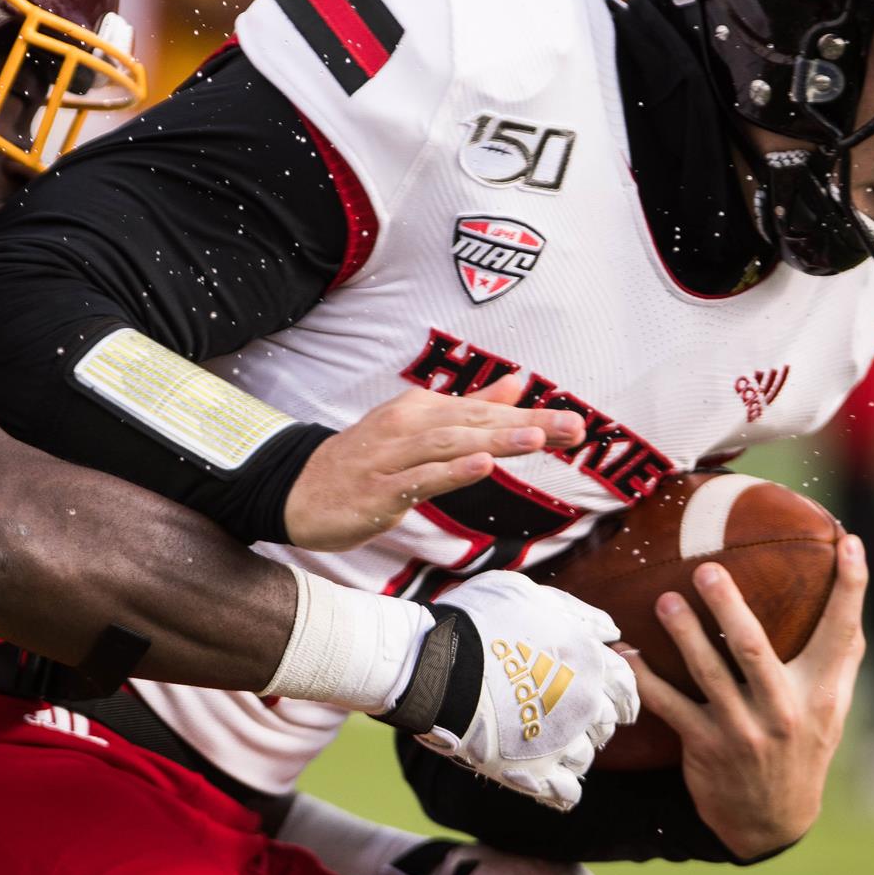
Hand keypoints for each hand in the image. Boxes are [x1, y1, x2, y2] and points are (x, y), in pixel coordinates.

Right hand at [284, 377, 584, 551]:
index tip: (576, 425)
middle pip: (474, 424)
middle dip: (527, 425)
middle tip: (574, 427)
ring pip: (451, 445)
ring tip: (538, 438)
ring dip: (495, 440)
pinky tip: (481, 466)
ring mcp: (393, 458)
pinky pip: (420, 478)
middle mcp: (408, 427)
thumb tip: (518, 384)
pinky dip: (452, 471)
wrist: (297, 490)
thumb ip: (470, 408)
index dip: (531, 417)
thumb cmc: (365, 461)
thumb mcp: (416, 428)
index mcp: (420, 410)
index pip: (484, 412)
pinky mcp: (380, 490)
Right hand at [387, 570, 637, 809]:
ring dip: (570, 750)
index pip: (626, 685)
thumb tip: (612, 630)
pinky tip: (542, 775)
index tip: (615, 702)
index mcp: (590, 662)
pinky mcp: (536, 773)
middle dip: (591, 721)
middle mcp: (586, 705)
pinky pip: (566, 793)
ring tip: (541, 741)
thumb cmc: (479, 621)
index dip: (621, 694)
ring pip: (585, 757)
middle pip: (606, 724)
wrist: (435, 663)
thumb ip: (578, 614)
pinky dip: (558, 787)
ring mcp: (562, 741)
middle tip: (562, 715)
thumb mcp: (531, 597)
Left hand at [623, 534, 869, 857]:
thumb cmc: (802, 742)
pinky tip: (623, 648)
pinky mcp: (705, 745)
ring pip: (708, 673)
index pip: (842, 634)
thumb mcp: (831, 706)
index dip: (850, 590)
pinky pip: (667, 704)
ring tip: (664, 601)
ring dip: (683, 634)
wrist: (770, 818)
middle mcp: (785, 711)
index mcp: (822, 693)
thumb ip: (839, 652)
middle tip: (707, 570)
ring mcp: (743, 730)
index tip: (848, 544)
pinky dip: (642, 676)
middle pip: (755, 649)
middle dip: (729, 608)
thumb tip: (849, 576)